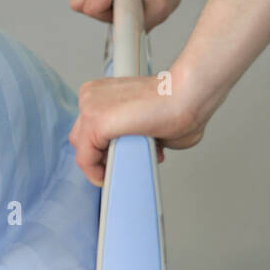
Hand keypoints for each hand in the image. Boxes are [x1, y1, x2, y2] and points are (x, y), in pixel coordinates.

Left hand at [68, 72, 207, 185]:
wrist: (187, 96)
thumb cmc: (176, 105)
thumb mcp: (145, 122)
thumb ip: (132, 135)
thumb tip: (135, 151)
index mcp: (102, 92)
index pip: (89, 129)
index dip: (104, 150)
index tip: (120, 159)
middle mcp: (92, 97)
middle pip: (83, 139)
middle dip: (102, 156)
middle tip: (124, 163)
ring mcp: (91, 108)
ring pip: (83, 150)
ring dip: (101, 164)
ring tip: (124, 168)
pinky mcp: (95, 123)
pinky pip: (85, 160)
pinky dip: (96, 173)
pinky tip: (111, 177)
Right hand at [69, 0, 185, 30]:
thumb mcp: (159, 10)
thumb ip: (139, 27)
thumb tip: (124, 40)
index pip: (91, 8)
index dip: (106, 17)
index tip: (123, 12)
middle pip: (79, 3)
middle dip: (98, 13)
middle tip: (119, 9)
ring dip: (97, 6)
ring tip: (119, 1)